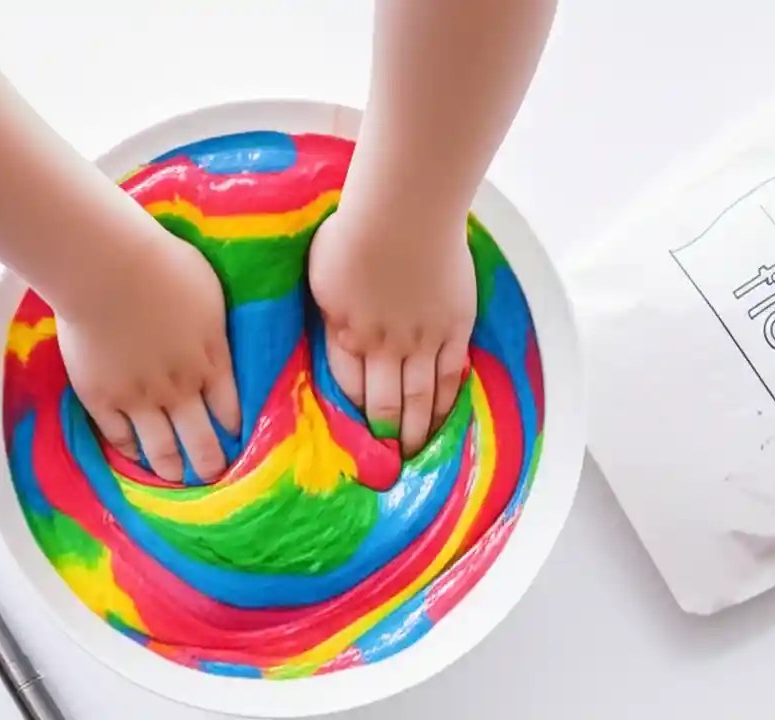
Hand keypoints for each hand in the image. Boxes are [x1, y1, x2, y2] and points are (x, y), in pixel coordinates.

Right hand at [53, 229, 239, 481]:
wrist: (108, 269)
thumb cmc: (162, 264)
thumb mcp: (210, 290)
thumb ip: (214, 321)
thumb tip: (217, 328)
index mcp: (212, 359)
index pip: (230, 409)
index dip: (234, 430)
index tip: (235, 442)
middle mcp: (181, 388)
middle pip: (202, 440)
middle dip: (211, 464)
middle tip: (213, 476)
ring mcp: (140, 397)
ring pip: (162, 449)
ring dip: (172, 468)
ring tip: (177, 480)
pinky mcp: (102, 397)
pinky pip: (119, 436)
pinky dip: (129, 450)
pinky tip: (133, 455)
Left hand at [309, 208, 475, 456]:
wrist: (405, 216)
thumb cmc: (357, 229)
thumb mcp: (321, 268)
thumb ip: (329, 301)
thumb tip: (332, 316)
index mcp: (343, 331)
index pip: (347, 385)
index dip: (353, 411)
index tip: (357, 429)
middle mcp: (380, 346)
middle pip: (382, 403)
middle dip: (385, 434)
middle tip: (389, 460)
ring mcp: (420, 341)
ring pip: (418, 399)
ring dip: (417, 430)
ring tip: (416, 451)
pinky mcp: (453, 330)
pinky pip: (449, 377)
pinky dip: (446, 403)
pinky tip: (445, 419)